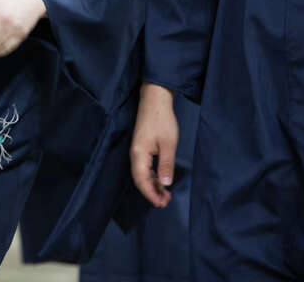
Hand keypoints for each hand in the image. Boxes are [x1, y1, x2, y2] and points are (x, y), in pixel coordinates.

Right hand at [131, 83, 178, 207]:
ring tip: (165, 195)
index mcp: (139, 154)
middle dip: (151, 193)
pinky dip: (153, 177)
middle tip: (165, 202)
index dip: (150, 194)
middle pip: (140, 179)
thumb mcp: (168, 144)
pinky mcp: (143, 148)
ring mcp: (138, 152)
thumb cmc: (162, 120)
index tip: (161, 203)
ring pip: (143, 174)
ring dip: (153, 186)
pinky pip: (145, 168)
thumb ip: (165, 164)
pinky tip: (161, 181)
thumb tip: (165, 183)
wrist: (155, 100)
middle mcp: (135, 155)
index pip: (141, 180)